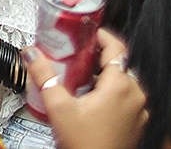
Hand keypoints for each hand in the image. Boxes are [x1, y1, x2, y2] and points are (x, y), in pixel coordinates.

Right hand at [35, 31, 145, 148]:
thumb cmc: (85, 145)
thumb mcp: (58, 108)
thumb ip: (44, 76)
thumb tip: (32, 54)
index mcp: (120, 86)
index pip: (117, 47)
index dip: (102, 35)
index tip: (89, 32)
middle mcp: (135, 96)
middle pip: (119, 64)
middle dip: (98, 57)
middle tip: (77, 55)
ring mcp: (138, 111)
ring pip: (124, 81)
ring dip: (105, 75)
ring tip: (81, 77)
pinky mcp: (137, 123)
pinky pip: (127, 98)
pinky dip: (112, 92)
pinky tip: (91, 99)